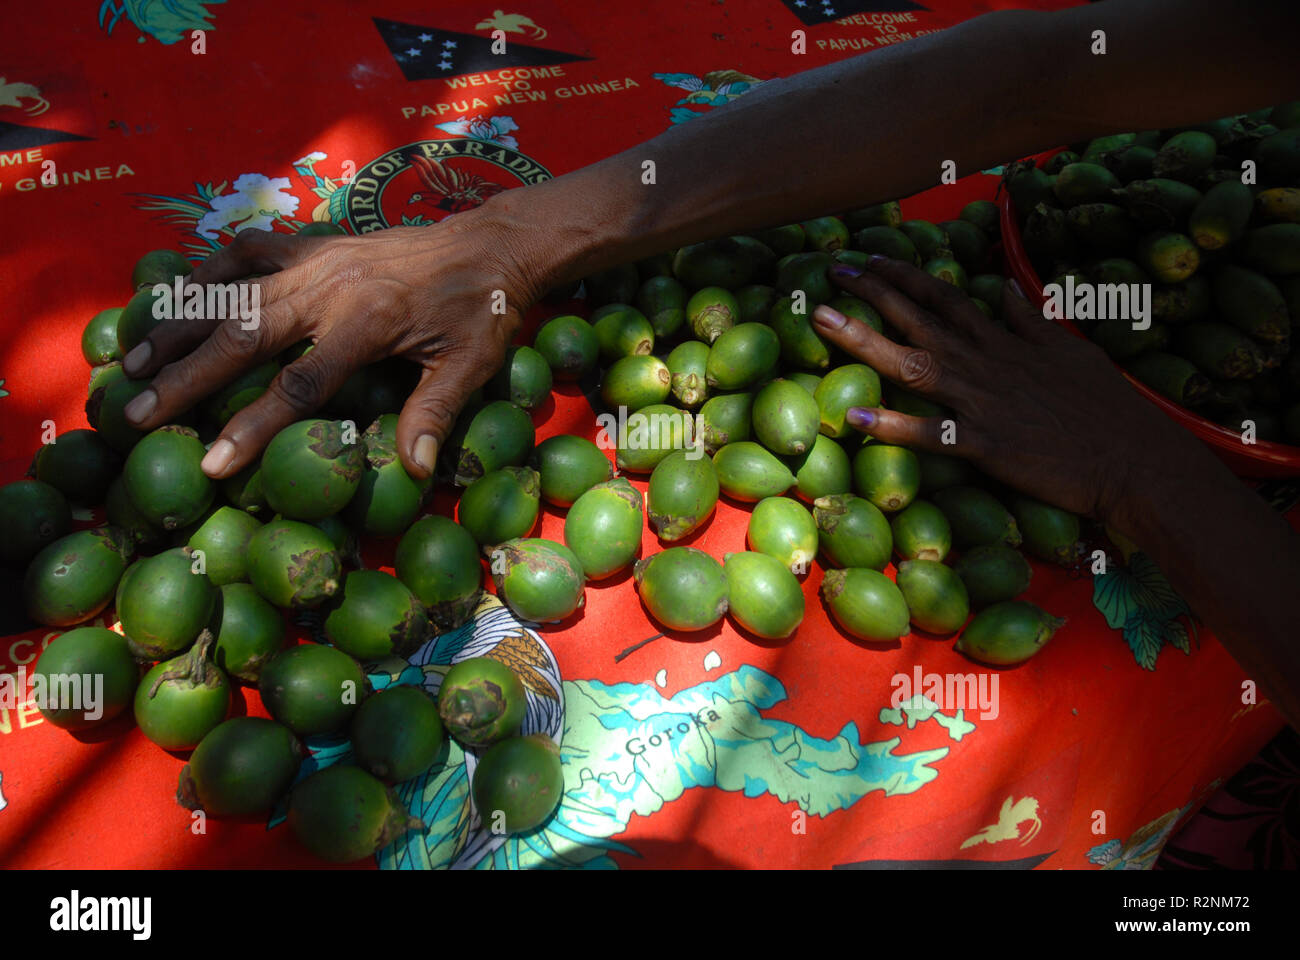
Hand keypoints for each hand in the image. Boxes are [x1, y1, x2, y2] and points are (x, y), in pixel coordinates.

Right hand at [121, 204, 545, 480]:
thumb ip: (434, 414)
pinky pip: (245, 252)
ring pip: (231, 290)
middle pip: (243, 334)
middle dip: (187, 376)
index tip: (212, 462)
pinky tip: (174, 297)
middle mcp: (328, 286)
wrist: (489, 243)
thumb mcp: (470, 365)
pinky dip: (207, 272)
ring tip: (134, 362)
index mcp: (366, 322)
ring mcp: (313, 257)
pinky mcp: (310, 241)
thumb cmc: (480, 311)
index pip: (298, 385)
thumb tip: (412, 473)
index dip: (252, 427)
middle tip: (138, 413)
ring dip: (180, 325)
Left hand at [811, 256, 1217, 521]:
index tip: (869, 258)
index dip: (905, 276)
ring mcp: (983, 402)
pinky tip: (855, 415)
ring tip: (820, 320)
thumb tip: (1010, 290)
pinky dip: (894, 425)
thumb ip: (1032, 321)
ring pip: (914, 364)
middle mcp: (986, 363)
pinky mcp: (987, 443)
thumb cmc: (1105, 410)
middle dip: (872, 292)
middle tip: (831, 270)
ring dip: (864, 341)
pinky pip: (933, 433)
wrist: (1134, 459)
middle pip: (920, 318)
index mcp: (1004, 341)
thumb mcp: (1069, 350)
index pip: (946, 297)